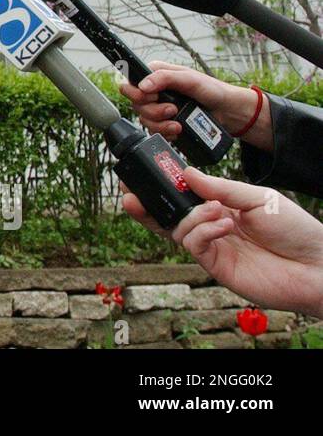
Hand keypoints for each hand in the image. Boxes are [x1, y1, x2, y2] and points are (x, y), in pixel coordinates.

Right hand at [118, 61, 269, 150]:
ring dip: (160, 124)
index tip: (153, 97)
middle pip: (136, 104)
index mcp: (156, 75)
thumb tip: (142, 86)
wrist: (228, 112)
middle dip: (154, 111)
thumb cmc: (212, 90)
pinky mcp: (164, 122)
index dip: (137, 93)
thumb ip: (164, 78)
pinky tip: (178, 129)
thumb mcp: (189, 79)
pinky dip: (165, 132)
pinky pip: (154, 131)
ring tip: (177, 122)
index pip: (130, 83)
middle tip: (172, 109)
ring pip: (144, 119)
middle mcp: (154, 90)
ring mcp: (159, 107)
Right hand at [122, 168, 322, 318]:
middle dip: (147, 204)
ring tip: (217, 211)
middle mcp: (211, 226)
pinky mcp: (215, 265)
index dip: (163, 184)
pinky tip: (224, 226)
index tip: (147, 170)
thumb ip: (220, 187)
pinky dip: (202, 231)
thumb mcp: (257, 197)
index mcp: (221, 205)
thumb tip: (186, 172)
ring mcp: (212, 246)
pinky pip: (193, 245)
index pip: (183, 194)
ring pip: (177, 228)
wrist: (317, 266)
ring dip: (192, 216)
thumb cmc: (295, 230)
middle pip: (167, 215)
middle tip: (131, 194)